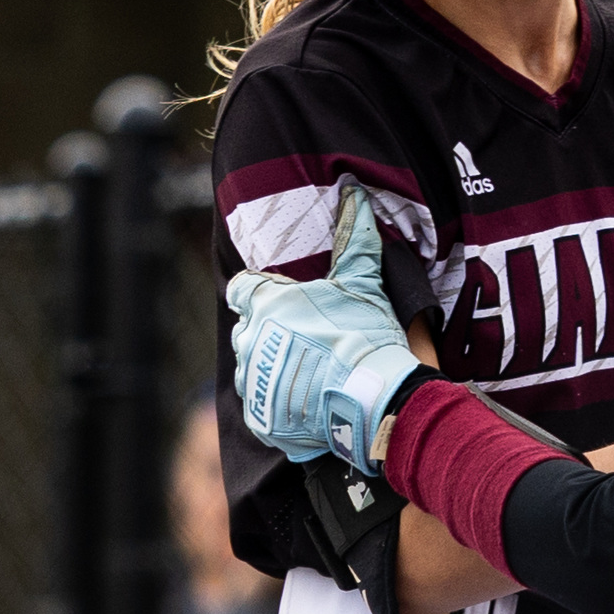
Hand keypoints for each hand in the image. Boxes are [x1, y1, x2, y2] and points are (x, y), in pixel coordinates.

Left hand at [228, 180, 423, 471]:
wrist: (372, 398)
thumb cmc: (364, 335)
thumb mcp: (361, 283)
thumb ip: (354, 240)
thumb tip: (356, 194)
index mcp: (264, 304)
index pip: (242, 290)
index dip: (262, 294)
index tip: (285, 305)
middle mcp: (248, 341)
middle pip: (248, 331)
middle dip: (270, 334)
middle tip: (307, 343)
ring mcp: (251, 382)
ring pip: (252, 370)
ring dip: (272, 370)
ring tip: (309, 376)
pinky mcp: (259, 419)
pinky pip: (261, 408)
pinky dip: (278, 406)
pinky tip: (306, 404)